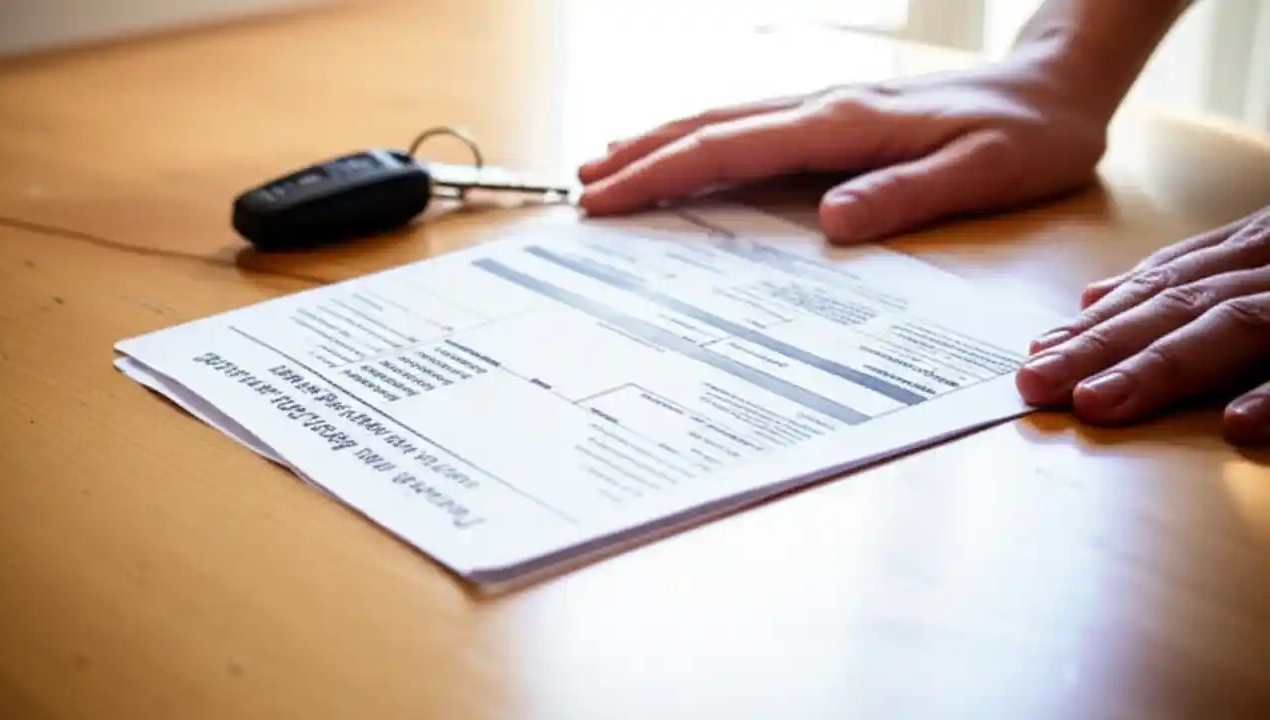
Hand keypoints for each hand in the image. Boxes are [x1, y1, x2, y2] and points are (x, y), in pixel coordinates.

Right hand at [577, 53, 1109, 242]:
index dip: (663, 174)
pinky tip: (685, 145)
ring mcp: (826, 106)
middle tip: (583, 192)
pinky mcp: (836, 114)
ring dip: (661, 141)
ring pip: (723, 117)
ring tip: (607, 164)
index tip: (608, 198)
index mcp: (844, 124)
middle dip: (642, 158)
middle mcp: (823, 107)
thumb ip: (906, 195)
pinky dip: (702, 135)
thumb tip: (830, 222)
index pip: (731, 147)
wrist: (1058, 85)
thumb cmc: (1029, 137)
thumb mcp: (984, 173)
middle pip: (710, 126)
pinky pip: (750, 121)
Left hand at [1017, 206, 1269, 444]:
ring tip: (1096, 402)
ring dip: (1158, 366)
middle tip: (1034, 383)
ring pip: (1234, 324)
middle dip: (1099, 345)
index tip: (1037, 352)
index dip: (1098, 320)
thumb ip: (1191, 274)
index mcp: (1256, 249)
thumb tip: (1097, 294)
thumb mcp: (1263, 254)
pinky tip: (1235, 422)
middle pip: (1178, 305)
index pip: (1162, 285)